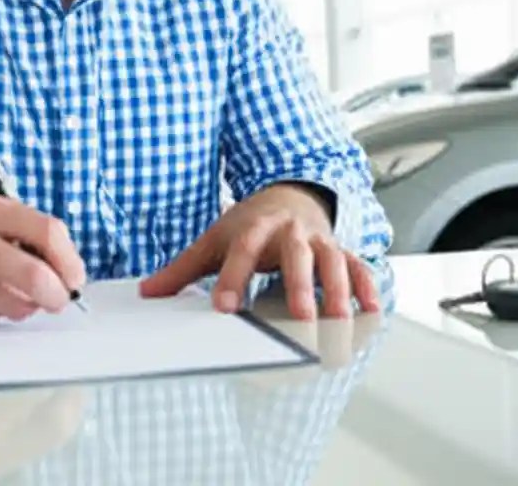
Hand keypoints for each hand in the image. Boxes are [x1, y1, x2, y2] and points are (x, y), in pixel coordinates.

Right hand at [0, 194, 86, 319]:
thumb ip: (31, 233)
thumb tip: (71, 270)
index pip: (48, 232)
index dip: (70, 260)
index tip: (76, 276)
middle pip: (36, 277)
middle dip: (58, 295)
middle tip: (60, 298)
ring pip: (18, 304)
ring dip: (28, 304)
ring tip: (15, 290)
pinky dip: (1, 310)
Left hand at [139, 184, 379, 319]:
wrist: (289, 196)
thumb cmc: (249, 225)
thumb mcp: (214, 241)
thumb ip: (183, 269)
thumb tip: (147, 292)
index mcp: (256, 226)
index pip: (243, 250)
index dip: (234, 278)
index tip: (225, 307)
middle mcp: (291, 232)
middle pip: (296, 255)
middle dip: (299, 285)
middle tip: (300, 318)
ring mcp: (319, 240)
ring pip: (333, 261)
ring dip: (337, 290)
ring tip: (339, 321)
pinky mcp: (340, 251)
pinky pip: (357, 266)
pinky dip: (366, 287)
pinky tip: (370, 311)